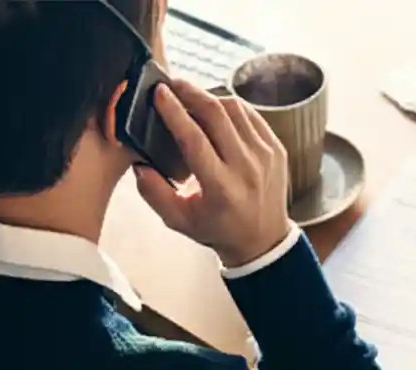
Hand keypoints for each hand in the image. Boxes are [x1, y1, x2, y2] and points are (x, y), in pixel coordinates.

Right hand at [134, 79, 291, 267]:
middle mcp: (247, 168)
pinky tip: (216, 109)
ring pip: (235, 110)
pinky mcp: (276, 149)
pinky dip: (231, 107)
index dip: (175, 112)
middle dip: (191, 92)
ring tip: (191, 96)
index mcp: (220, 187)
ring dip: (210, 97)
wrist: (263, 240)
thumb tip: (138, 164)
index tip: (159, 93)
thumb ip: (153, 193)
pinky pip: (251, 115)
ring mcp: (265, 156)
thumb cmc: (218, 229)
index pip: (195, 139)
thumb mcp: (179, 220)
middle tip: (172, 83)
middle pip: (217, 115)